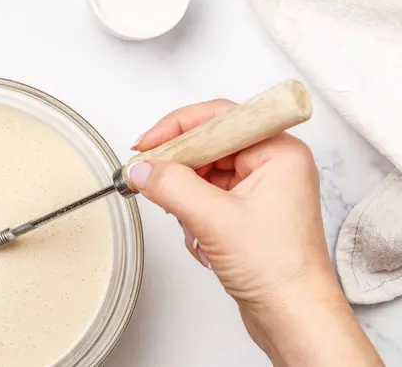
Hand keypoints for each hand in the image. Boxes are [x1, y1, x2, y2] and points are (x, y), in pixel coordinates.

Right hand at [131, 99, 381, 366]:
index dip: (177, 127)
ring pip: (204, 171)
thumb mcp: (213, 219)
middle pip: (208, 143)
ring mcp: (261, 187)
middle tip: (149, 176)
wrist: (293, 315)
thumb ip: (170, 186)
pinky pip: (207, 194)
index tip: (147, 145)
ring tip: (187, 220)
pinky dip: (193, 212)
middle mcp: (273, 163)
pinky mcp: (249, 210)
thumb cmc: (278, 270)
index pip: (219, 118)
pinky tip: (198, 236)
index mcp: (279, 151)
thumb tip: (141, 169)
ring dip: (185, 195)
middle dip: (179, 166)